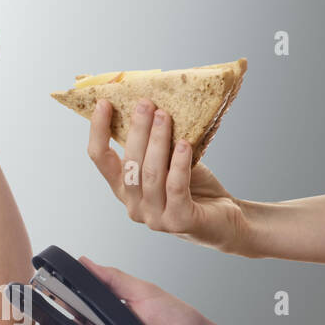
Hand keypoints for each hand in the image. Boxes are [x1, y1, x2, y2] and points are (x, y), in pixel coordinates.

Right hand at [86, 98, 251, 255]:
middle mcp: (133, 206)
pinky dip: (179, 163)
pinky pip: (176, 187)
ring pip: (150, 174)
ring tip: (164, 116)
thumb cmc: (195, 189)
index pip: (100, 159)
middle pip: (128, 164)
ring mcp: (154, 217)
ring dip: (157, 141)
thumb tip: (150, 108)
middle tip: (145, 104)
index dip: (98, 131)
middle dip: (136, 130)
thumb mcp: (167, 165)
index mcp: (123, 190)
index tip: (103, 103)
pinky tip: (184, 144)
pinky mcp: (178, 221)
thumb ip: (154, 148)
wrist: (226, 221)